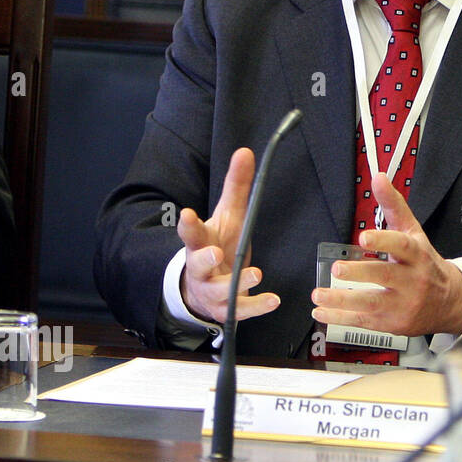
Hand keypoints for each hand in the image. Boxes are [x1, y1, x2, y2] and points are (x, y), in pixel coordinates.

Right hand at [177, 147, 279, 324]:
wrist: (203, 288)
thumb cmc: (218, 243)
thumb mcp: (228, 215)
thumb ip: (236, 186)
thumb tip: (245, 151)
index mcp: (200, 242)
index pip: (190, 232)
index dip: (188, 224)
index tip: (187, 213)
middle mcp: (202, 268)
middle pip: (198, 263)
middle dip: (204, 258)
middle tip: (214, 252)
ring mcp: (212, 291)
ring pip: (220, 290)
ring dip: (237, 283)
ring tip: (255, 273)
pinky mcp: (225, 310)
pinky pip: (241, 311)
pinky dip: (257, 306)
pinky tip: (273, 300)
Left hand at [310, 172, 461, 336]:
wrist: (449, 302)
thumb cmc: (425, 264)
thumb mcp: (414, 232)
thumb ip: (394, 206)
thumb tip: (379, 177)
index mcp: (417, 254)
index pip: (402, 245)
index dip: (383, 240)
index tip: (364, 237)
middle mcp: (412, 280)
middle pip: (386, 275)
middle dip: (360, 273)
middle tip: (337, 269)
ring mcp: (403, 304)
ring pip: (372, 302)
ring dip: (343, 300)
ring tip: (319, 295)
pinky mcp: (392, 323)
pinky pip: (364, 321)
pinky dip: (340, 318)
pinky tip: (321, 312)